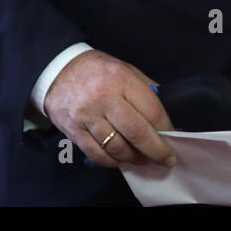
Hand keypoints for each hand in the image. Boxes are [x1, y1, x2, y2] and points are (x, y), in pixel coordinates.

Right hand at [43, 49, 177, 168]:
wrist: (56, 70)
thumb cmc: (97, 70)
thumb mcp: (124, 69)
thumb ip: (144, 88)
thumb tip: (165, 112)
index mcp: (121, 79)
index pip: (151, 109)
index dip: (166, 128)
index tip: (174, 139)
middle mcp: (104, 98)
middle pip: (136, 132)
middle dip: (156, 150)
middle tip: (166, 160)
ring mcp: (87, 116)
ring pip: (117, 147)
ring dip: (134, 158)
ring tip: (143, 159)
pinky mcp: (73, 130)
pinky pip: (97, 154)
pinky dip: (112, 161)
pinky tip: (120, 159)